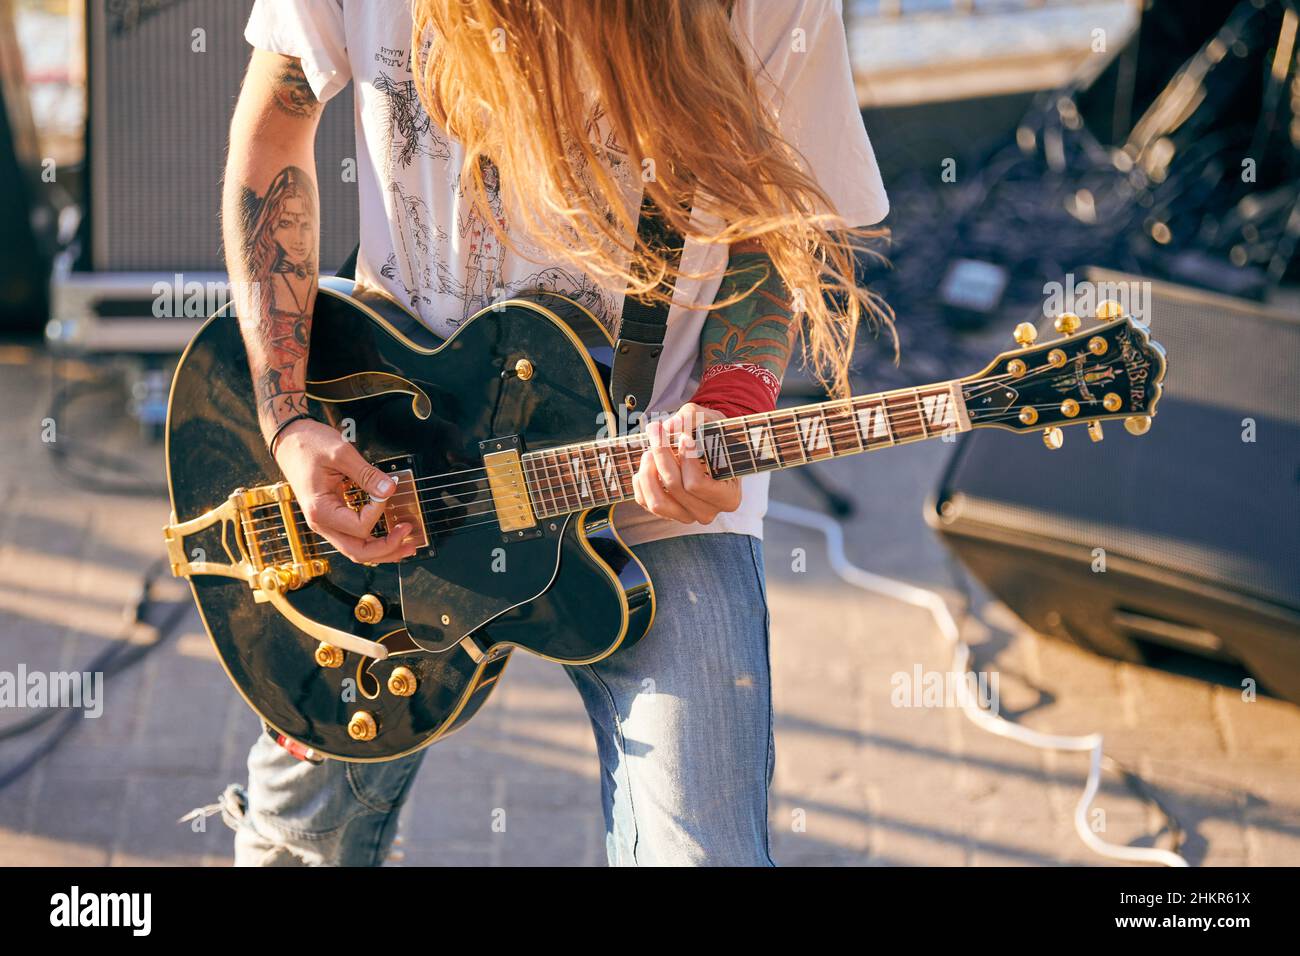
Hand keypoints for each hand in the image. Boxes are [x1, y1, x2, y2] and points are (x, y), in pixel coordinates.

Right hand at [272, 419, 415, 563]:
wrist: (290, 440)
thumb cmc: (308, 444)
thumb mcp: (340, 453)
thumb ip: (367, 474)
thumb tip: (389, 490)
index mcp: (321, 510)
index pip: (359, 526)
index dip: (379, 512)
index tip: (386, 490)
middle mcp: (321, 523)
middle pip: (358, 552)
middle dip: (387, 549)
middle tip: (410, 539)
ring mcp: (326, 522)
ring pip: (356, 549)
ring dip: (383, 550)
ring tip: (407, 544)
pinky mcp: (333, 517)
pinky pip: (354, 537)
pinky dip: (374, 540)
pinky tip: (390, 536)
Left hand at [632, 402, 741, 523]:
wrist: (711, 451)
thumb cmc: (716, 438)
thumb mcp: (712, 422)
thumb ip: (694, 417)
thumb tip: (670, 425)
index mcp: (728, 496)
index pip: (697, 483)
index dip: (686, 458)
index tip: (683, 437)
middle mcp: (708, 512)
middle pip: (675, 486)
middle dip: (662, 454)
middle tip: (656, 430)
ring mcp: (686, 516)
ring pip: (657, 502)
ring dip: (649, 472)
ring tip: (649, 450)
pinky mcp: (667, 514)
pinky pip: (645, 502)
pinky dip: (641, 482)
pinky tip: (648, 464)